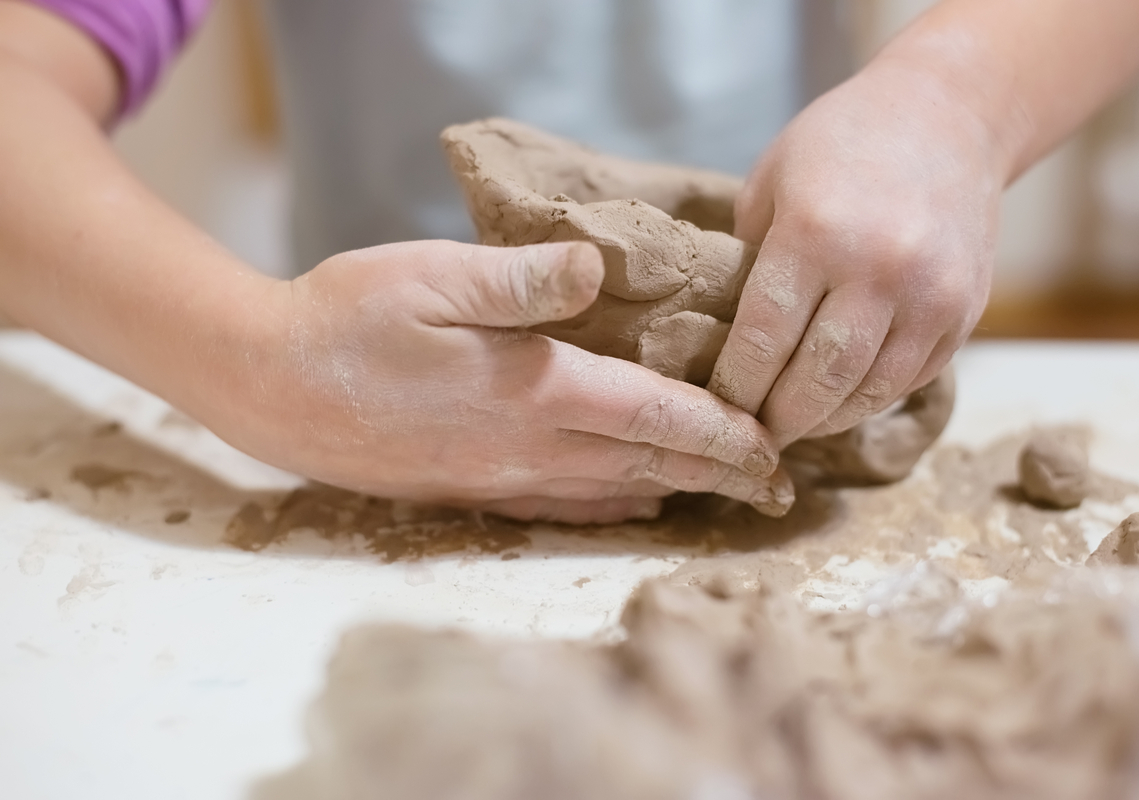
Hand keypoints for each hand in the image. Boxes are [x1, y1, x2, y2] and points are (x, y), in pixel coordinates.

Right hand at [210, 240, 792, 523]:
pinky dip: (613, 507)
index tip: (773, 448)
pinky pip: (562, 508)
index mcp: (534, 392)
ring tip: (723, 496)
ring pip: (611, 493)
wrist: (269, 387)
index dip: (721, 434)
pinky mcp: (470, 491)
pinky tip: (632, 504)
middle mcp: (528, 449)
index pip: (654, 419)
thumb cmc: (347, 318)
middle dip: (718, 476)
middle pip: (647, 466)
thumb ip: (521, 281)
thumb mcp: (431, 275)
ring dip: (675, 493)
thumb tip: (596, 267)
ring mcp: (499, 478)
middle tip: (776, 487)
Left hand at [708, 60, 1002, 445]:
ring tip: (791, 425)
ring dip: (823, 420)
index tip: (714, 408)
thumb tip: (721, 339)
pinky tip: (838, 400)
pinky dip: (868, 400)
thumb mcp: (772, 180)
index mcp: (816, 232)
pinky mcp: (965, 312)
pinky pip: (908, 380)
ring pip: (867, 392)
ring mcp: (931, 296)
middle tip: (749, 436)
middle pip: (818, 380)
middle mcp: (880, 269)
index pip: (763, 339)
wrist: (952, 116)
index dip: (735, 388)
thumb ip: (747, 257)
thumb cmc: (842, 142)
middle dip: (777, 419)